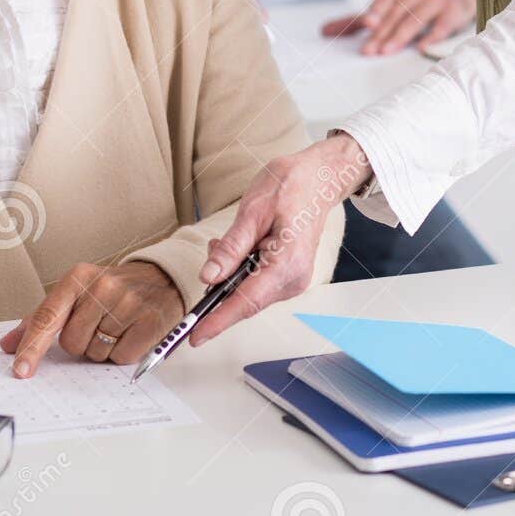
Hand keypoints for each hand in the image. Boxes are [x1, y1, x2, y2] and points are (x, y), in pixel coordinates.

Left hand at [0, 261, 184, 377]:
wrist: (163, 276)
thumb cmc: (114, 288)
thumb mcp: (77, 291)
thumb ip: (42, 318)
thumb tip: (8, 344)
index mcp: (78, 277)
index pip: (48, 317)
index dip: (32, 346)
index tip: (21, 369)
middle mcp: (102, 287)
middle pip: (71, 343)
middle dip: (81, 342)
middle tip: (99, 324)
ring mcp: (128, 303)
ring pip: (95, 353)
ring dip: (103, 348)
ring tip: (118, 326)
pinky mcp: (149, 322)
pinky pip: (121, 357)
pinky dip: (124, 353)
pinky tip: (132, 333)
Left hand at [191, 133, 370, 346]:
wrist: (319, 180)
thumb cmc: (291, 187)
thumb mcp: (252, 211)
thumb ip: (231, 248)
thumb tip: (209, 276)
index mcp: (288, 263)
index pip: (246, 301)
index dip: (218, 321)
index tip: (195, 335)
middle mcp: (295, 279)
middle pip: (246, 302)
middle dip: (220, 289)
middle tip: (211, 253)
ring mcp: (294, 280)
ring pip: (249, 294)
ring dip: (230, 276)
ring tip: (229, 241)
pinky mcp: (289, 277)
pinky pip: (257, 285)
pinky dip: (240, 272)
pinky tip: (240, 247)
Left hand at [320, 0, 475, 54]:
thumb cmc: (416, 0)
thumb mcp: (387, 5)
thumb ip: (358, 20)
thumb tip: (324, 31)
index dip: (375, 9)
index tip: (366, 22)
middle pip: (397, 12)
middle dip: (382, 31)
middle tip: (368, 50)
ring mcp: (436, 1)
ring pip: (416, 18)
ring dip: (400, 35)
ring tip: (386, 51)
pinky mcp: (453, 12)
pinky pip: (442, 25)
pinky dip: (432, 36)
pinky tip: (421, 48)